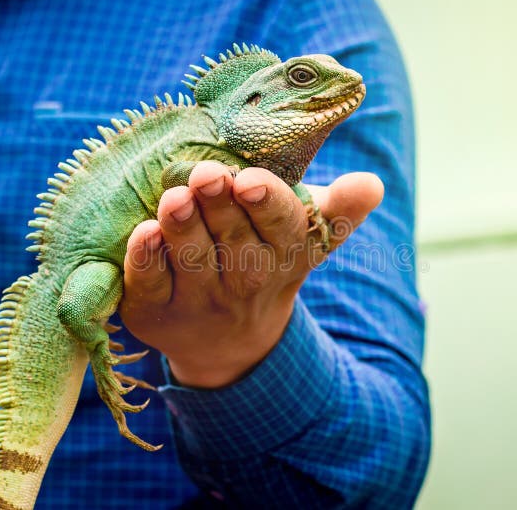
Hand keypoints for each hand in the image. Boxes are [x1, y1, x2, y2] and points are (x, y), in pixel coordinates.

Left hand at [118, 161, 382, 387]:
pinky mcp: (156, 312)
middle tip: (205, 175)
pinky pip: (150, 285)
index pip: (283, 226)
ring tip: (175, 199)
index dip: (266, 203)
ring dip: (183, 230)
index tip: (250, 181)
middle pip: (235, 241)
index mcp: (284, 255)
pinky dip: (145, 261)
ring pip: (193, 261)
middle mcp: (245, 280)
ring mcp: (200, 300)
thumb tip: (373, 184)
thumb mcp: (306, 242)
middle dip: (220, 207)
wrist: (228, 340)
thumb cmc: (266, 264)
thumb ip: (336, 211)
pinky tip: (142, 234)